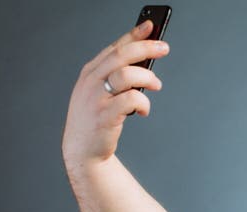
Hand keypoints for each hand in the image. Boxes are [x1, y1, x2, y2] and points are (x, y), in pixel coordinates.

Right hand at [62, 20, 168, 172]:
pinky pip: (131, 99)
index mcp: (91, 72)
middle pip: (122, 56)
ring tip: (155, 86)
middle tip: (164, 48)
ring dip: (148, 78)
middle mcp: (92, 81)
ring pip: (128, 75)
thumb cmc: (96, 119)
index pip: (114, 48)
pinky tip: (144, 111)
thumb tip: (145, 62)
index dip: (133, 35)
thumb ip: (116, 76)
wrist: (82, 149)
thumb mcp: (100, 93)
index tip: (150, 26)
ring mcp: (97, 98)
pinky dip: (144, 103)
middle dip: (146, 48)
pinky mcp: (105, 115)